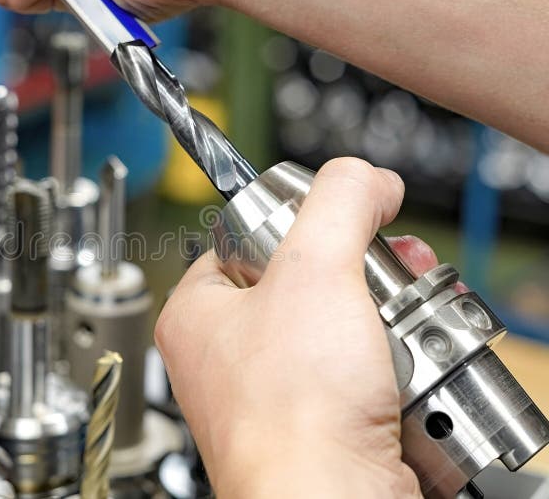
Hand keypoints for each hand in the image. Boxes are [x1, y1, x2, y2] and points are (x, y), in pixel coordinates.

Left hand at [156, 158, 424, 497]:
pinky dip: (387, 361)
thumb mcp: (315, 268)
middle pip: (300, 282)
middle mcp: (226, 357)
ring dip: (381, 315)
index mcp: (197, 313)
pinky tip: (405, 361)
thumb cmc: (292, 412)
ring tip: (403, 318)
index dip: (298, 225)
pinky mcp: (316, 424)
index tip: (336, 223)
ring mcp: (270, 394)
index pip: (245, 239)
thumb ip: (338, 201)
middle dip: (358, 271)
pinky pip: (355, 373)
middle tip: (386, 270)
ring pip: (334, 328)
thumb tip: (362, 179)